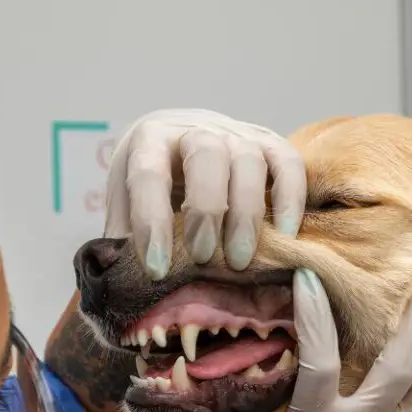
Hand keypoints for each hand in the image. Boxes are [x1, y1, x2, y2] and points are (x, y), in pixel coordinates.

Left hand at [104, 109, 306, 279]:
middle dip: (206, 210)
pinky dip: (289, 199)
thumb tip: (122, 281)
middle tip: (202, 258)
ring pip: (249, 161)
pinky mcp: (271, 145)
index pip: (149, 173)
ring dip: (246, 214)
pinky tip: (285, 236)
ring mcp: (238, 134)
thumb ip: (124, 242)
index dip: (152, 222)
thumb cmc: (154, 190)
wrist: (181, 147)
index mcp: (150, 140)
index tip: (156, 269)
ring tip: (240, 261)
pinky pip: (289, 164)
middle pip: (207, 155)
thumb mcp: (128, 209)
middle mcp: (195, 129)